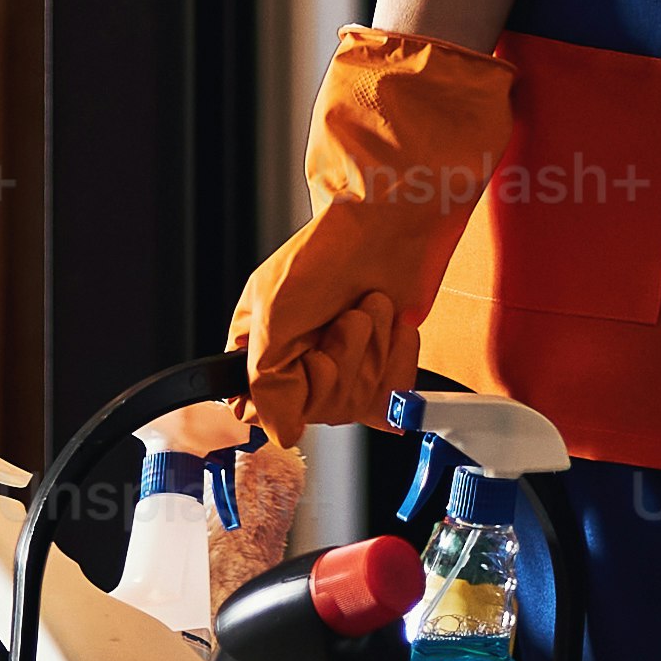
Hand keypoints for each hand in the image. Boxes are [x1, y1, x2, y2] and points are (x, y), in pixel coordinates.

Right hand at [226, 26, 518, 436]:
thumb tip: (278, 434)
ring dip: (370, 349)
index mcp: (261, 350)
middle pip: (319, 409)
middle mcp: (302, 362)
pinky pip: (394, 395)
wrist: (391, 225)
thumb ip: (267, 383)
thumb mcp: (274, 315)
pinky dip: (399, 356)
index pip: (268, 408)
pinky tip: (395, 324)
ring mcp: (347, 365)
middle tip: (344, 318)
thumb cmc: (325, 254)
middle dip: (341, 360)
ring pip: (357, 401)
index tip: (306, 356)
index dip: (292, 389)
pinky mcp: (386, 364)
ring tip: (369, 308)